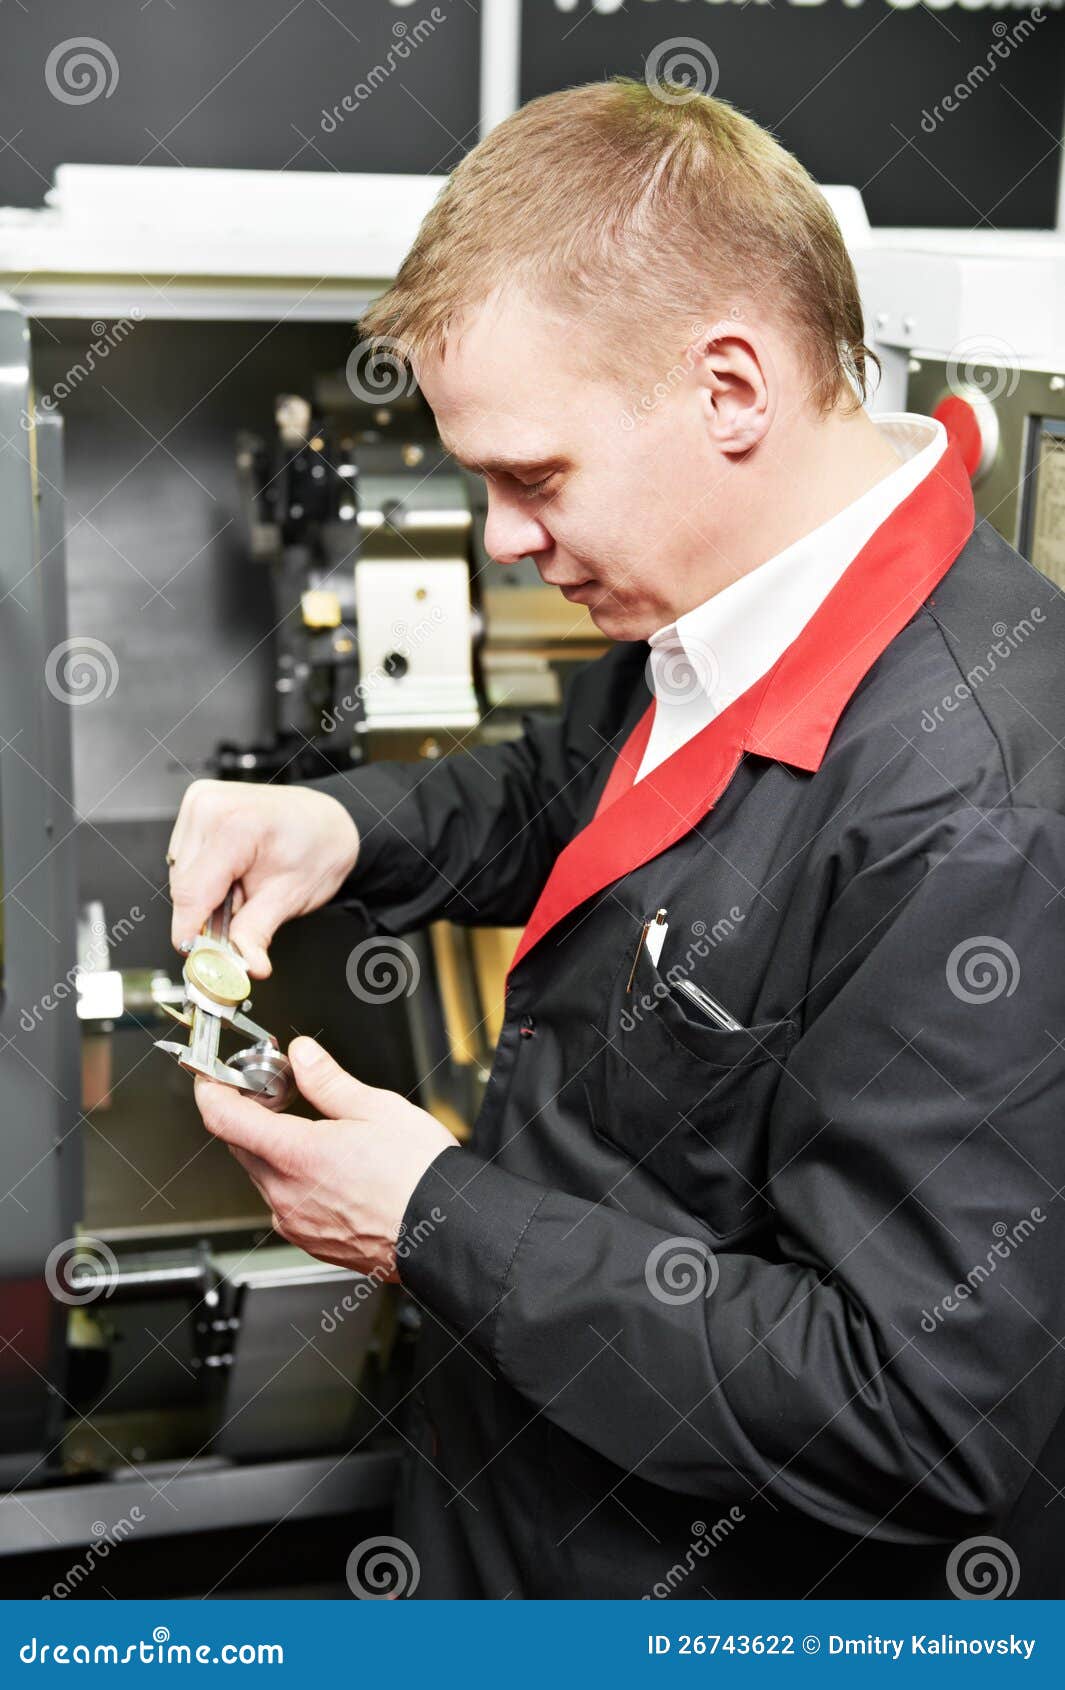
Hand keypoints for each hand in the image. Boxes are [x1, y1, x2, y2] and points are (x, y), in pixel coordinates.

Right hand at [167, 779, 359, 975]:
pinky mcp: (195, 806)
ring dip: (205, 893)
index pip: (193, 892)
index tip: (196, 956)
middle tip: (242, 911)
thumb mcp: (291, 897)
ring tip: (243, 883)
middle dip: (206, 912)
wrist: (325, 821)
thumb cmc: (316, 847)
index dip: (190, 930)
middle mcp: (210, 807)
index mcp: (236, 825)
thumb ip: (257, 934)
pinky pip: (184, 858)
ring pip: (180, 874)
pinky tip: (232, 868)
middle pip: (184, 886)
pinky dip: (204, 874)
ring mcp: (200, 802)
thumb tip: (246, 964)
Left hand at [194, 1036, 457, 1279]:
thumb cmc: (420, 1177)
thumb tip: (303, 1055)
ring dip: (275, 1148)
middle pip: (241, 1145)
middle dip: (252, 1114)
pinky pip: (286, 1202)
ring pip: (264, 1175)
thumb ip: (327, 1080)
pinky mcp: (311, 1241)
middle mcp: (286, 1194)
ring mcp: (296, 1222)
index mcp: (296, 1155)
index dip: (211, 1090)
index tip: (212, 1077)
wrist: (448, 1234)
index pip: (224, 1118)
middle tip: (281, 1091)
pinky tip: (331, 1169)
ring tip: (317, 1131)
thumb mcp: (377, 1108)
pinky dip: (295, 1180)